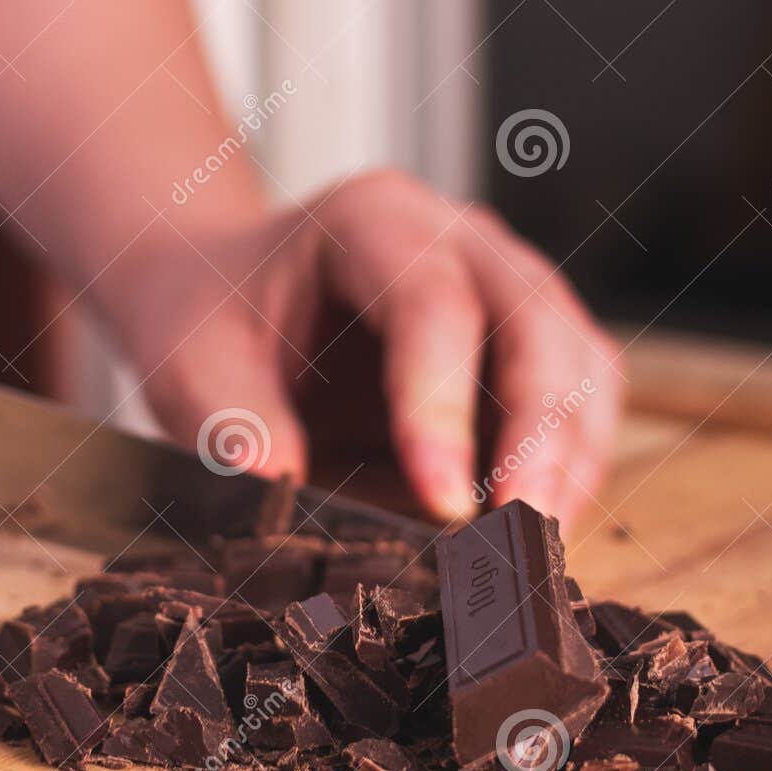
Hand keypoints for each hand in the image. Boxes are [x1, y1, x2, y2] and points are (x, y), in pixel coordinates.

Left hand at [108, 170, 621, 526]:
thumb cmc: (210, 321)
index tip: (442, 503)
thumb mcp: (190, 366)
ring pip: (578, 359)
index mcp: (370, 220)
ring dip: (568, 458)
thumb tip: (289, 497)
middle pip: (535, 320)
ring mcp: (505, 285)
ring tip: (532, 549)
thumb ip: (234, 424)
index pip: (431, 304)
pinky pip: (581, 399)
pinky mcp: (528, 343)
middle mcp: (458, 239)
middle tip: (519, 532)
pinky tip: (535, 531)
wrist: (222, 298)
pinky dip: (572, 468)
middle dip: (538, 434)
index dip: (442, 406)